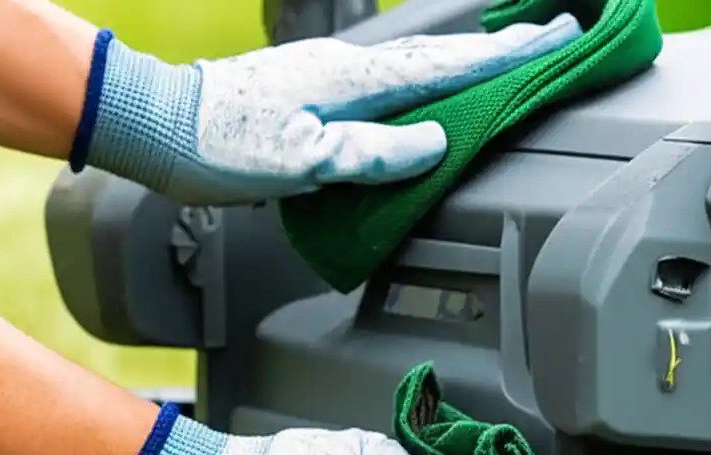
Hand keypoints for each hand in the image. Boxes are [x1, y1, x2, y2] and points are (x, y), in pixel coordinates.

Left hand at [75, 14, 582, 204]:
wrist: (154, 123)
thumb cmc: (223, 148)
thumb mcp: (305, 162)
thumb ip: (375, 152)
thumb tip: (437, 143)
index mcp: (355, 80)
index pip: (449, 65)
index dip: (506, 56)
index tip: (555, 38)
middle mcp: (347, 64)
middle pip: (441, 52)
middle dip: (499, 46)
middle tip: (549, 36)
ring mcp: (329, 69)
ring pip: (416, 60)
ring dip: (464, 56)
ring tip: (505, 55)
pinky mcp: (313, 82)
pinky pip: (390, 73)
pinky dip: (426, 71)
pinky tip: (429, 82)